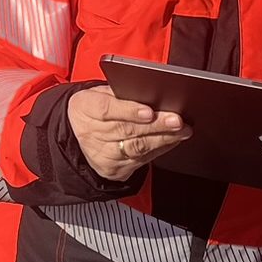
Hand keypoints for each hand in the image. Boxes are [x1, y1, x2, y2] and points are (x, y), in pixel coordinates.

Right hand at [68, 85, 190, 180]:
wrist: (79, 137)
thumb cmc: (95, 108)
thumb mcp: (99, 93)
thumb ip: (120, 92)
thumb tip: (152, 92)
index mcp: (84, 108)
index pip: (106, 109)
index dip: (129, 111)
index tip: (149, 111)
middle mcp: (91, 133)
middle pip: (126, 130)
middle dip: (155, 125)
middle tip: (176, 120)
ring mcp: (103, 154)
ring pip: (136, 147)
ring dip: (162, 138)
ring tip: (181, 130)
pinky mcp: (115, 170)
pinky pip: (142, 160)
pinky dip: (160, 149)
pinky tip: (173, 140)